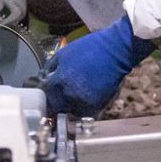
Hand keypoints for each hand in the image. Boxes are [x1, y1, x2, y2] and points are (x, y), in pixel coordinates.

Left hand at [41, 14, 155, 117]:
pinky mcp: (98, 104)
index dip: (46, 93)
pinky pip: (86, 113)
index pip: (46, 93)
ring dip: (70, 107)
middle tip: (59, 99)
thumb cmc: (92, 48)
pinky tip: (86, 99)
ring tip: (74, 99)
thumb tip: (45, 75)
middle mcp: (71, 92)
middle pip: (57, 106)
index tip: (48, 92)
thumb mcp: (65, 52)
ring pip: (71, 112)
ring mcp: (85, 100)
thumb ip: (52, 66)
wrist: (115, 51)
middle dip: (56, 103)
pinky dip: (84, 109)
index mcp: (61, 79)